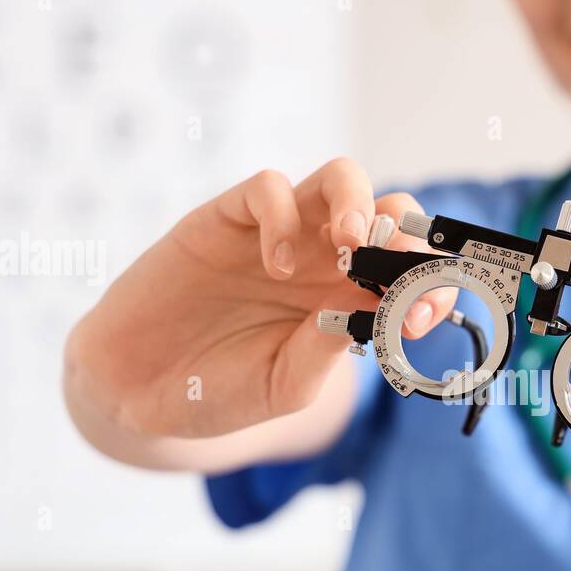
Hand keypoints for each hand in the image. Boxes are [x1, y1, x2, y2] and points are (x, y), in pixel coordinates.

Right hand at [66, 159, 455, 437]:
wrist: (139, 391)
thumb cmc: (220, 391)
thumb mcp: (286, 385)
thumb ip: (329, 349)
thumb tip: (375, 307)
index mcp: (349, 301)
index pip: (412, 271)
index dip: (431, 284)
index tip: (423, 317)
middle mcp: (323, 260)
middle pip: (389, 209)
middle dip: (405, 231)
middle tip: (393, 271)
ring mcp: (278, 235)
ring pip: (339, 179)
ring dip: (358, 202)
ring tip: (350, 245)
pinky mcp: (225, 219)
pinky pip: (267, 187)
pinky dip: (282, 216)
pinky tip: (274, 265)